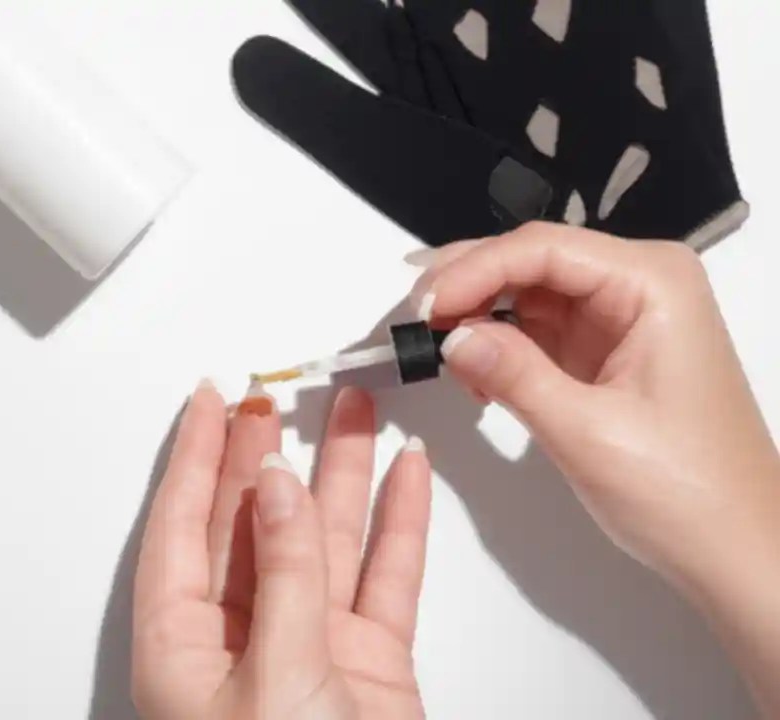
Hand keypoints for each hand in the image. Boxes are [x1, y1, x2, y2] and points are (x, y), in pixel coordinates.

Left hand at [132, 383, 431, 718]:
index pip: (181, 528)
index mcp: (182, 647)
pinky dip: (399, 523)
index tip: (210, 399)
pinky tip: (407, 471)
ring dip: (340, 472)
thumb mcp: (273, 676)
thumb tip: (277, 486)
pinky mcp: (368, 663)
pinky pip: (384, 576)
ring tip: (353, 408)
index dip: (196, 457)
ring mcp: (308, 648)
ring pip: (323, 540)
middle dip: (263, 452)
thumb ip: (283, 576)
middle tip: (275, 393)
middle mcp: (240, 640)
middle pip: (250, 523)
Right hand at [408, 222, 779, 714]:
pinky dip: (498, 344)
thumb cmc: (687, 492)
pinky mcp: (606, 351)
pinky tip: (474, 373)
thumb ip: (514, 374)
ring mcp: (622, 318)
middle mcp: (640, 286)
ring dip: (478, 315)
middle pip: (532, 260)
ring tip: (433, 347)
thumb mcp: (587, 432)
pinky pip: (538, 328)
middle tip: (412, 320)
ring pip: (528, 292)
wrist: (735, 548)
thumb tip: (451, 336)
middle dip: (468, 285)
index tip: (423, 308)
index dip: (474, 270)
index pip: (542, 248)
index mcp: (653, 284)